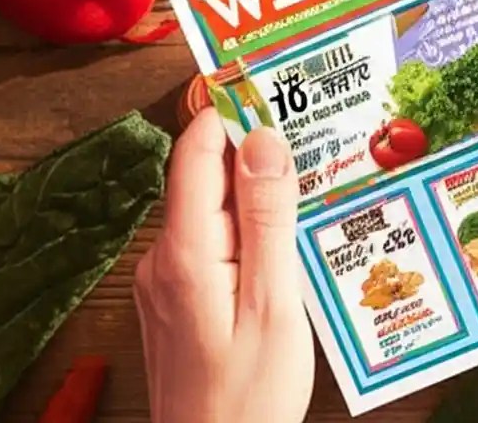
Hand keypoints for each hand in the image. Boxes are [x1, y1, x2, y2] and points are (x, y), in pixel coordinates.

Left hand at [133, 108, 313, 422]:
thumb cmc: (248, 394)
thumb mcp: (272, 302)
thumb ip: (266, 218)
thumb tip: (263, 139)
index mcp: (184, 251)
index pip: (195, 152)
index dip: (230, 111)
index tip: (273, 85)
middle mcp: (164, 257)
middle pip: (205, 177)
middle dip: (256, 150)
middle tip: (313, 133)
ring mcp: (168, 280)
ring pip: (213, 210)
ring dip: (258, 192)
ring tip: (313, 186)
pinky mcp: (179, 299)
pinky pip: (213, 242)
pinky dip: (249, 229)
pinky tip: (289, 241)